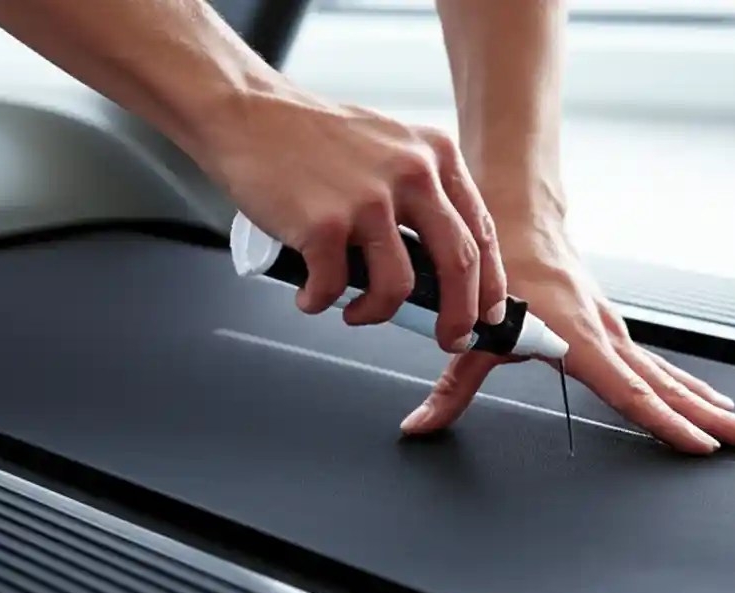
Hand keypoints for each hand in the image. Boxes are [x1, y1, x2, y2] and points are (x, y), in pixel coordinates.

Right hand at [197, 88, 506, 351]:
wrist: (245, 111)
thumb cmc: (310, 137)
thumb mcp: (389, 148)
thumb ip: (420, 194)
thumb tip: (444, 266)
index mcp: (435, 155)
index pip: (481, 231)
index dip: (490, 283)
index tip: (486, 314)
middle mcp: (412, 173)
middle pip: (459, 263)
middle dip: (459, 316)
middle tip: (449, 338)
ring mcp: (369, 199)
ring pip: (399, 287)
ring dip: (378, 313)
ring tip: (355, 312)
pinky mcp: (325, 223)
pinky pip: (335, 287)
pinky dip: (321, 301)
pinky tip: (310, 294)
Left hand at [399, 215, 734, 453]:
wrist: (516, 218)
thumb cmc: (496, 274)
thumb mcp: (470, 334)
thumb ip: (451, 388)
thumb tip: (417, 428)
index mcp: (578, 340)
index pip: (629, 391)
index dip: (663, 421)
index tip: (699, 445)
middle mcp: (606, 337)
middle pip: (668, 386)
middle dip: (712, 418)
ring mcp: (615, 332)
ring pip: (670, 376)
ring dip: (709, 404)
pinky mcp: (613, 329)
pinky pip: (657, 365)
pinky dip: (686, 385)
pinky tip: (708, 400)